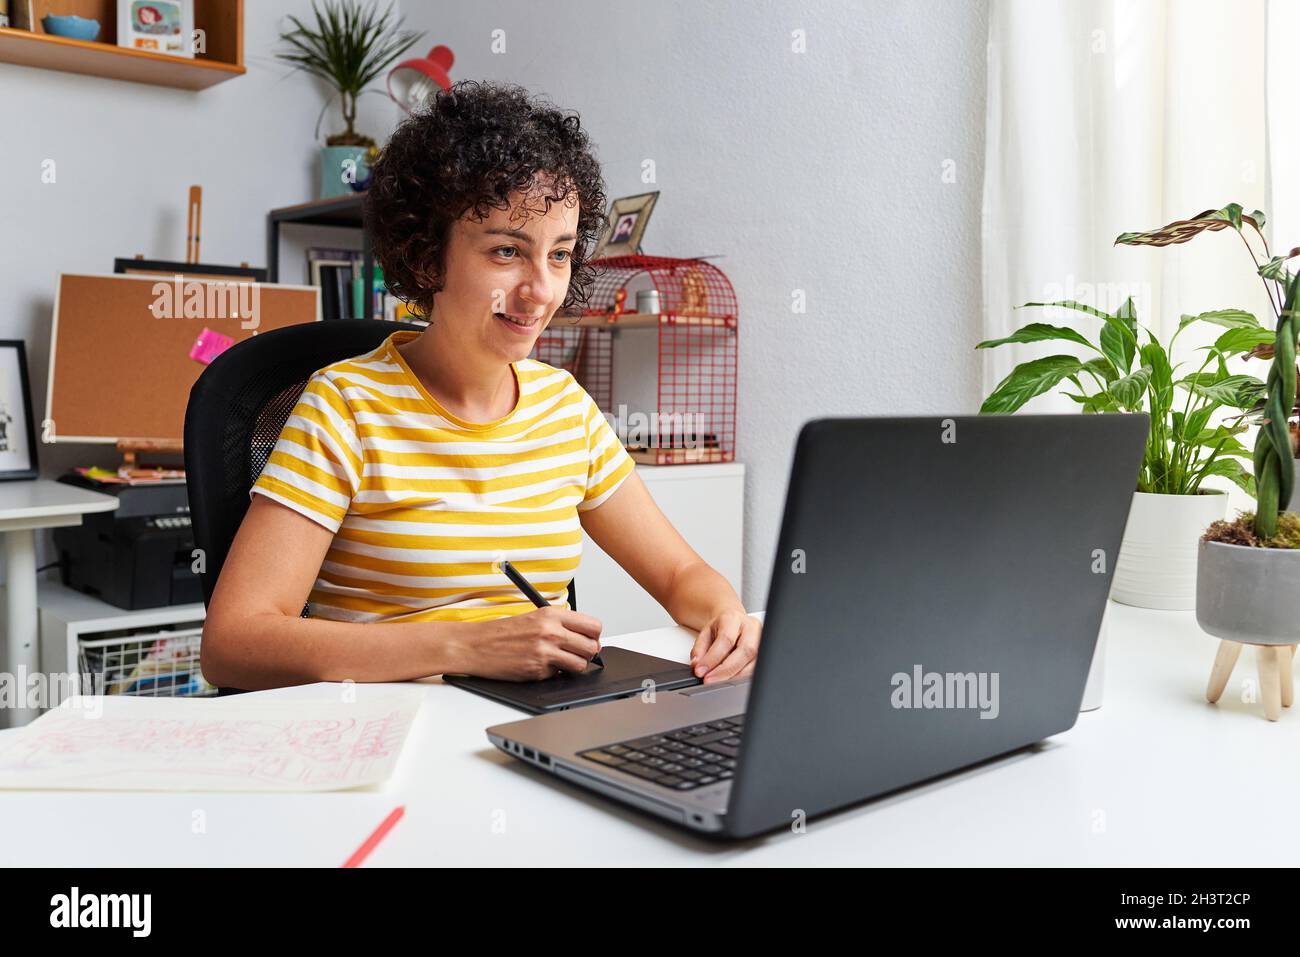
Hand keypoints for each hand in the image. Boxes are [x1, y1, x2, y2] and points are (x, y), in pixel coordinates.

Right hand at [461, 606, 602, 680]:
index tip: (590, 640)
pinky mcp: (538, 670)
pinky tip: (539, 665)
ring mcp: (545, 652)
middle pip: (592, 647)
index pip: (593, 626)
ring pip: (580, 665)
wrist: (476, 645)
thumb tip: (586, 638)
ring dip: (573, 666)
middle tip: (576, 653)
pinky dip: (553, 673)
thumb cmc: (502, 632)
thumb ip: (560, 624)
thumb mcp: (534, 617)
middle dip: (587, 653)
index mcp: (552, 614)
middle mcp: (551, 631)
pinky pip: (559, 675)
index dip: (594, 635)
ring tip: (559, 661)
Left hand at [690, 610, 761, 683]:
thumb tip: (697, 665)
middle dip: (725, 670)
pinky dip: (740, 677)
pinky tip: (729, 679)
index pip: (726, 639)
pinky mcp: (764, 654)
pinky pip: (755, 669)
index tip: (700, 671)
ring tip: (717, 682)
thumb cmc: (721, 628)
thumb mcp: (704, 633)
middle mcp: (751, 627)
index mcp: (733, 618)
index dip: (712, 658)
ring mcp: (761, 640)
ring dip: (733, 676)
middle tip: (709, 680)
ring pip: (753, 663)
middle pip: (744, 651)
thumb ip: (699, 649)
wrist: (733, 623)